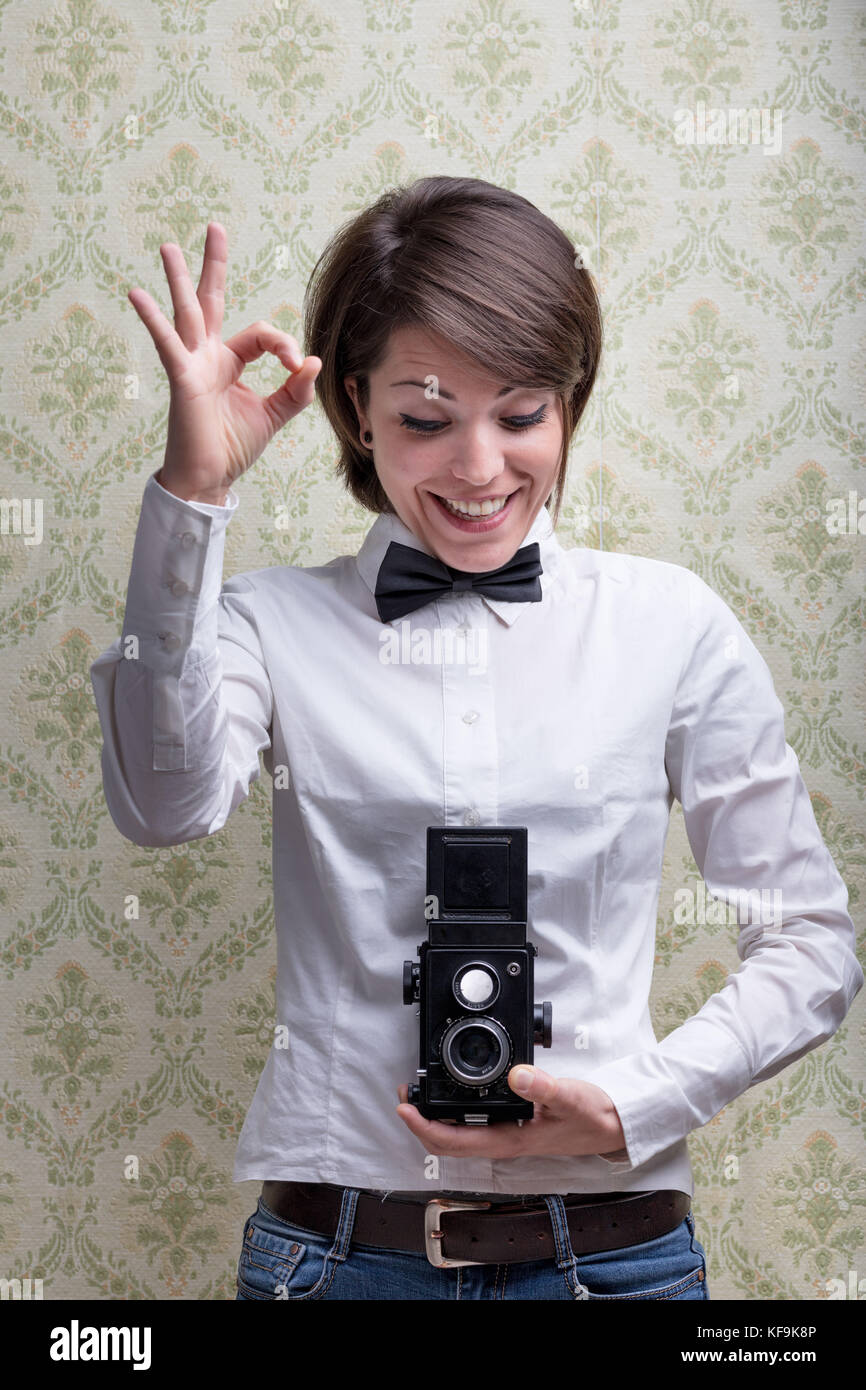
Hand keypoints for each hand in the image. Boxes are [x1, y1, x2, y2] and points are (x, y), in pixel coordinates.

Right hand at [127, 221, 320, 503]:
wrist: (210, 478)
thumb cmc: (234, 447)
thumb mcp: (273, 415)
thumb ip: (294, 390)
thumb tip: (312, 361)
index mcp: (230, 362)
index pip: (261, 335)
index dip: (282, 344)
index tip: (295, 367)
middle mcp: (208, 356)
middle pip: (211, 301)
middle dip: (214, 265)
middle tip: (215, 227)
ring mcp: (192, 364)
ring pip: (187, 313)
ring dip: (179, 279)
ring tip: (168, 246)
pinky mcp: (181, 378)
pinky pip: (167, 344)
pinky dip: (153, 320)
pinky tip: (137, 294)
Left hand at [396, 1065, 627, 1160]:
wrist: (614, 1126)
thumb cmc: (593, 1116)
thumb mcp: (570, 1096)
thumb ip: (544, 1086)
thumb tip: (517, 1075)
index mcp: (510, 1140)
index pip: (456, 1142)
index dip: (424, 1127)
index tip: (405, 1109)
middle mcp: (503, 1142)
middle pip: (449, 1143)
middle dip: (420, 1123)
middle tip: (403, 1097)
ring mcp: (507, 1136)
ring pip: (459, 1136)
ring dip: (433, 1120)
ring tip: (417, 1097)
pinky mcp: (513, 1127)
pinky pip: (473, 1126)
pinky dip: (453, 1115)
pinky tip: (450, 1100)